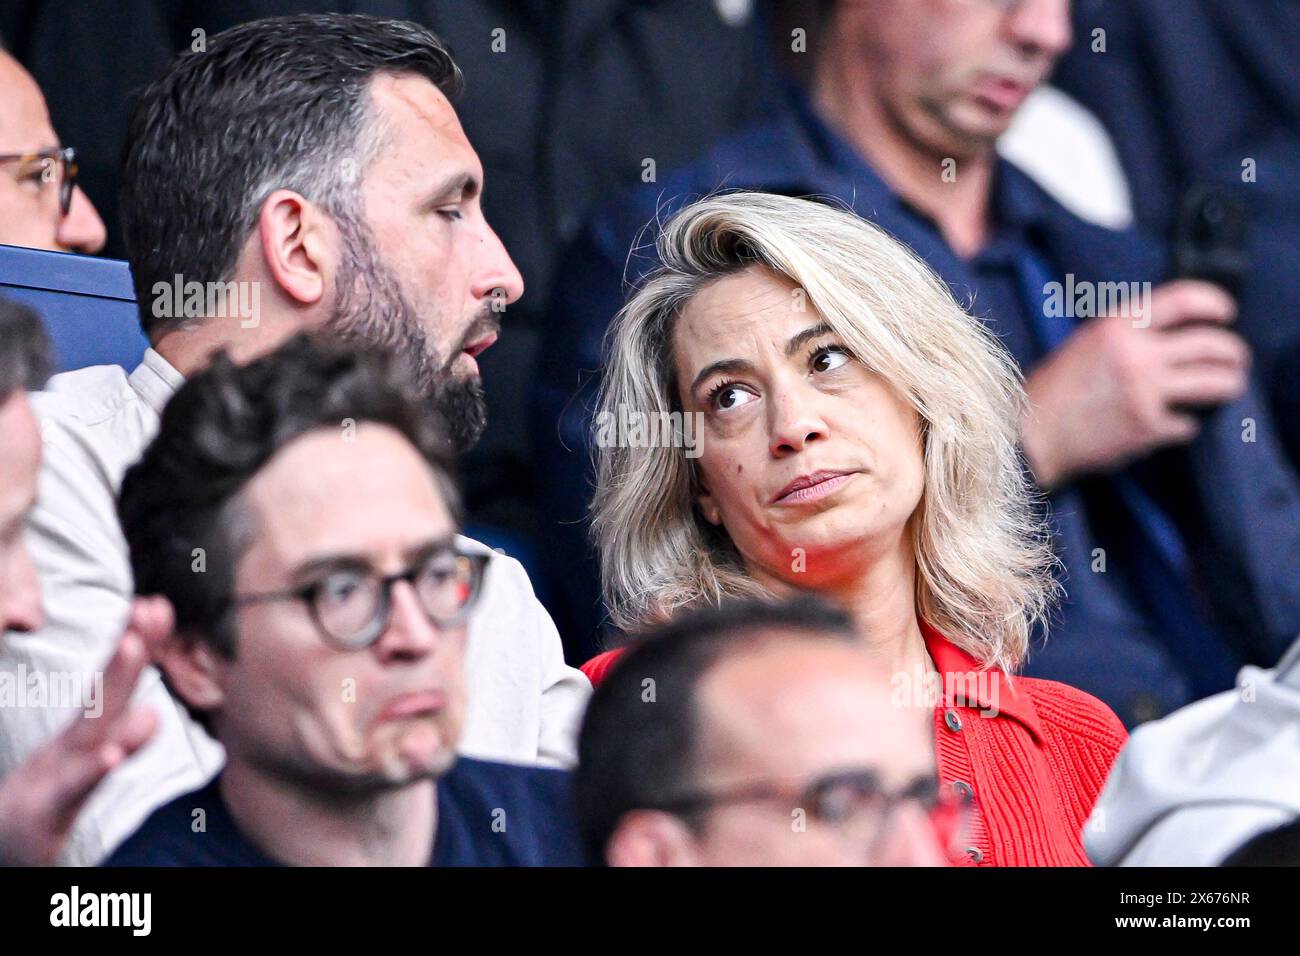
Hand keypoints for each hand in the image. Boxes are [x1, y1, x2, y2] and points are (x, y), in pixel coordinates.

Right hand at [0, 624, 159, 865]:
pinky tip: (110, 754)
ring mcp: (56, 775)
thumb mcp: (87, 769)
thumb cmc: (48, 805)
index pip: (114, 685)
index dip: (136, 646)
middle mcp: (70, 747)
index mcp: (82, 736)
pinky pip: (71, 790)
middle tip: (151, 608)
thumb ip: (118, 740)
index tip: (158, 605)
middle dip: (129, 650)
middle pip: (105, 694)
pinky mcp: (45, 814)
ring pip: (88, 727)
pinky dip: (90, 771)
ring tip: (132, 644)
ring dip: (111, 684)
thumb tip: (151, 714)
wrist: (5, 847)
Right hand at [1021, 280, 1248, 489]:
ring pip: (1216, 383)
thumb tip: (1173, 334)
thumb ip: (1127, 335)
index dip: (1214, 302)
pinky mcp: (1148, 428)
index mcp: (1117, 326)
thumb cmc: (1053, 391)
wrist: (1030, 436)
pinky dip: (1184, 425)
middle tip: (1235, 360)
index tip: (1225, 313)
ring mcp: (1145, 392)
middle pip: (1211, 344)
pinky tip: (1171, 425)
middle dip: (1233, 353)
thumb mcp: (1086, 345)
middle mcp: (1136, 355)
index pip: (1183, 300)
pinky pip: (1188, 423)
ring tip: (1227, 387)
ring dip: (1229, 385)